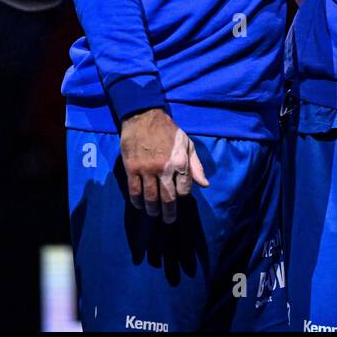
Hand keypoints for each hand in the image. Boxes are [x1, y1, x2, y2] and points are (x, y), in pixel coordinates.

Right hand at [119, 108, 208, 222]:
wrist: (143, 117)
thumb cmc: (168, 130)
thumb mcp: (187, 144)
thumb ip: (196, 166)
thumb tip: (204, 185)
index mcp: (180, 162)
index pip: (184, 189)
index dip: (182, 195)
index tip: (179, 197)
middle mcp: (164, 168)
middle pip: (168, 198)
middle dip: (169, 212)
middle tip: (169, 220)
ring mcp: (147, 170)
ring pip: (150, 197)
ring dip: (153, 210)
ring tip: (154, 214)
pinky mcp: (132, 169)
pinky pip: (134, 191)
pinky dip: (137, 201)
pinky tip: (140, 205)